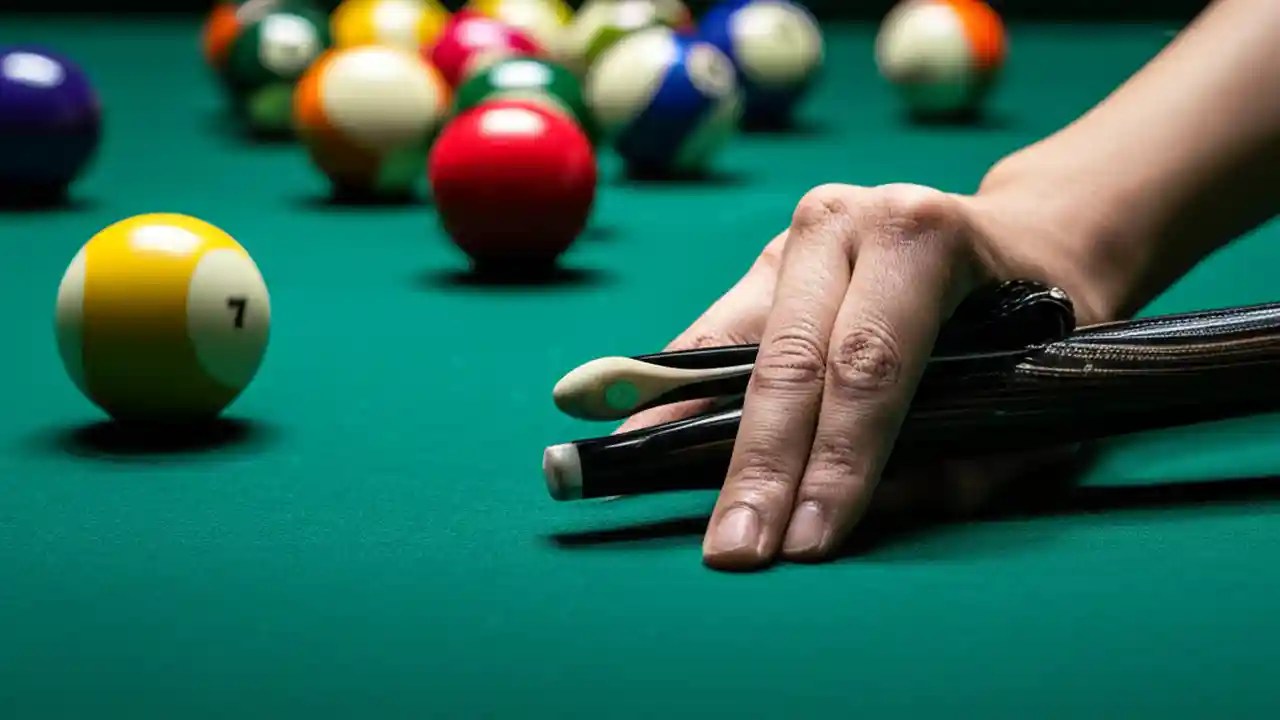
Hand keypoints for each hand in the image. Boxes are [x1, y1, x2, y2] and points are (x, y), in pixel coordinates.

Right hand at [618, 182, 1112, 569]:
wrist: (1030, 239)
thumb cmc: (1047, 317)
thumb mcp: (1046, 386)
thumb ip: (974, 455)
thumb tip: (880, 508)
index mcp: (922, 234)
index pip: (868, 364)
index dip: (834, 459)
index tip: (806, 541)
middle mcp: (847, 219)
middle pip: (787, 358)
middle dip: (758, 463)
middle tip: (732, 550)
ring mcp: (798, 237)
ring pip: (733, 342)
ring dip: (690, 422)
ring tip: (642, 481)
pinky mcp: (768, 264)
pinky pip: (715, 336)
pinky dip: (679, 388)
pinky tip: (640, 428)